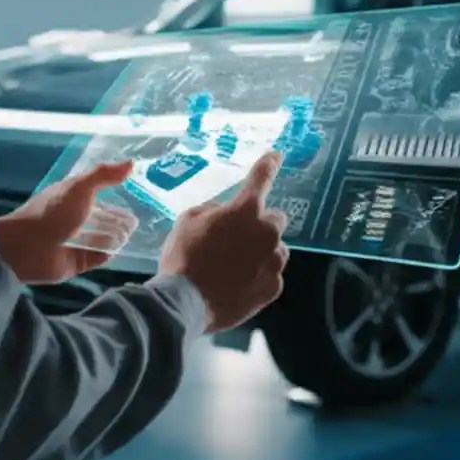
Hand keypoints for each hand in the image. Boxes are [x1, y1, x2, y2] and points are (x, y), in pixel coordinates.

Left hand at [0, 162, 138, 284]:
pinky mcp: (76, 262)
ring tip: (131, 234)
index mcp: (72, 197)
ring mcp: (74, 241)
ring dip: (115, 235)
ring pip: (101, 237)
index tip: (136, 196)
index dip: (115, 194)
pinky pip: (96, 257)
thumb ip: (104, 175)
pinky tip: (120, 250)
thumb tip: (132, 163)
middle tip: (137, 221)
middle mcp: (74, 218)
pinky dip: (108, 253)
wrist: (25, 248)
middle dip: (118, 218)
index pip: (98, 194)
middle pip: (101, 217)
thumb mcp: (79, 187)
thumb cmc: (52, 212)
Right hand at [159, 152, 290, 332]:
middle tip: (237, 238)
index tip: (276, 156)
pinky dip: (259, 275)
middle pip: (275, 220)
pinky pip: (271, 274)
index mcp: (245, 211)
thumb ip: (211, 211)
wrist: (184, 303)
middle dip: (260, 225)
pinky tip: (238, 283)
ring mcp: (273, 262)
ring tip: (236, 266)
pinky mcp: (274, 287)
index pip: (261, 179)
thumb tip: (222, 212)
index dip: (268, 165)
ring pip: (276, 249)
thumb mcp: (187, 221)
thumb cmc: (183, 257)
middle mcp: (267, 233)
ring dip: (262, 251)